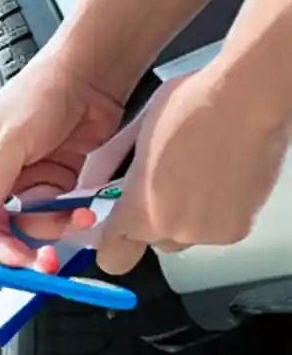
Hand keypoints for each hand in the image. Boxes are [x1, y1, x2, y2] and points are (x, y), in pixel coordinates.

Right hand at [0, 51, 123, 296]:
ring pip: (24, 230)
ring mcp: (26, 185)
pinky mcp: (56, 187)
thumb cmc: (41, 92)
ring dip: (46, 234)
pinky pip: (53, 219)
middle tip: (24, 261)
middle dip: (5, 250)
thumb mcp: (7, 143)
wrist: (92, 74)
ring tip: (69, 222)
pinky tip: (81, 212)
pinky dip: (67, 220)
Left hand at [88, 73, 288, 273]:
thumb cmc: (193, 107)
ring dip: (189, 216)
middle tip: (168, 190)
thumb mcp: (137, 138)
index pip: (112, 254)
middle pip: (153, 242)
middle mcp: (171, 230)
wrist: (247, 100)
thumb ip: (119, 174)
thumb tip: (106, 186)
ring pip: (186, 237)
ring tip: (201, 176)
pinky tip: (223, 180)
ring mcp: (207, 232)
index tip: (117, 230)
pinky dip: (219, 212)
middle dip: (156, 223)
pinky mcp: (237, 229)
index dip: (113, 243)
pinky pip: (217, 228)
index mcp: (138, 210)